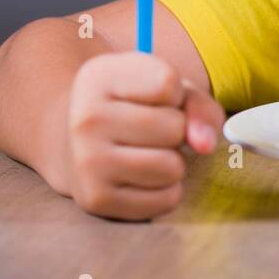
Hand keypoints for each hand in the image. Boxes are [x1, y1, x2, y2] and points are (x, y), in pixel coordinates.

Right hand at [66, 52, 224, 220]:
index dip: (175, 94)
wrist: (73, 142)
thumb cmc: (133, 109)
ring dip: (174, 162)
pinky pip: (166, 200)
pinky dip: (167, 190)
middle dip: (177, 130)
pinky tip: (143, 177)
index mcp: (100, 78)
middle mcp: (86, 119)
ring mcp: (87, 162)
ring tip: (148, 152)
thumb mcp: (165, 89)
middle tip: (152, 131)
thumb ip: (198, 106)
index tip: (154, 97)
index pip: (168, 83)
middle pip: (174, 128)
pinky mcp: (96, 200)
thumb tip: (205, 145)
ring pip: (172, 167)